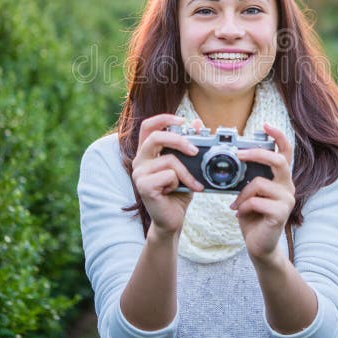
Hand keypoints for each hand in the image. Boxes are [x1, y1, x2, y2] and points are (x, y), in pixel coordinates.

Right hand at [131, 114, 204, 237]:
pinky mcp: (143, 186)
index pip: (148, 126)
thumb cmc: (178, 192)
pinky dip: (180, 183)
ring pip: (169, 160)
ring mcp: (139, 173)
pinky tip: (176, 192)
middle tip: (195, 150)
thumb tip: (198, 124)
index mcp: (147, 152)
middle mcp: (140, 160)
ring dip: (187, 173)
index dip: (164, 118)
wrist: (172, 219)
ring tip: (193, 184)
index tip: (183, 120)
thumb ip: (190, 145)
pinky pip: (169, 175)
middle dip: (179, 140)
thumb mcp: (187, 166)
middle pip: (156, 137)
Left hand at [230, 123, 294, 262]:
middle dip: (256, 154)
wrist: (258, 245)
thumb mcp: (248, 192)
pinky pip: (256, 201)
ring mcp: (287, 200)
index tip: (265, 125)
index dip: (278, 136)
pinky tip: (240, 213)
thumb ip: (248, 177)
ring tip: (237, 203)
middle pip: (278, 160)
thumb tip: (235, 159)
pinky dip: (243, 205)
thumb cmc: (252, 216)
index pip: (285, 152)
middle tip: (237, 154)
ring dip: (243, 193)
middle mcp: (288, 186)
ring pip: (260, 183)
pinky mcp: (281, 214)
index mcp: (280, 178)